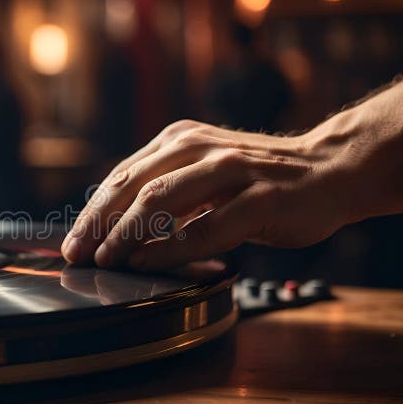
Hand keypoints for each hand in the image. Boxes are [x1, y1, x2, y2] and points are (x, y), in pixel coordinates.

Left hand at [61, 64, 402, 270]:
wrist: (331, 169)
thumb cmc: (260, 181)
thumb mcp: (204, 174)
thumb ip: (166, 191)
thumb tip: (114, 229)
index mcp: (178, 140)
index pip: (122, 176)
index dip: (92, 212)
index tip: (71, 243)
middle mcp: (198, 148)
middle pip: (132, 186)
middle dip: (98, 224)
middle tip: (76, 255)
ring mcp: (230, 169)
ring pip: (162, 200)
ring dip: (126, 234)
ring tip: (105, 261)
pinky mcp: (259, 196)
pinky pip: (205, 226)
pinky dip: (171, 247)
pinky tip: (148, 262)